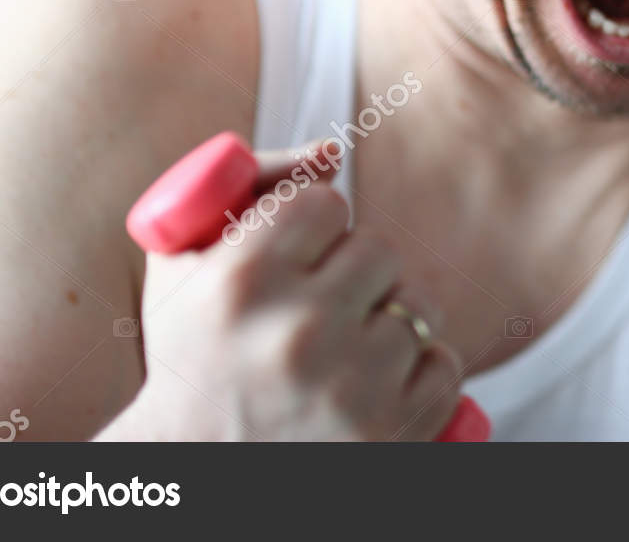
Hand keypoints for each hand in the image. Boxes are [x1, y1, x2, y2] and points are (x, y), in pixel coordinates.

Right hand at [99, 142, 462, 440]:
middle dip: (353, 274)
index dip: (311, 229)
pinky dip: (417, 373)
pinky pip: (443, 365)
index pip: (324, 202)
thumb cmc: (191, 355)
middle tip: (316, 310)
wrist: (190, 476)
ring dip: (387, 321)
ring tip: (340, 352)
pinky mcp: (389, 435)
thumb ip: (254, 185)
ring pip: (416, 305)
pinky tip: (370, 388)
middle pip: (379, 249)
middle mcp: (297, 332)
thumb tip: (331, 152)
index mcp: (241, 281)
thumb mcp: (184, 264)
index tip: (290, 261)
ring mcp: (349, 388)